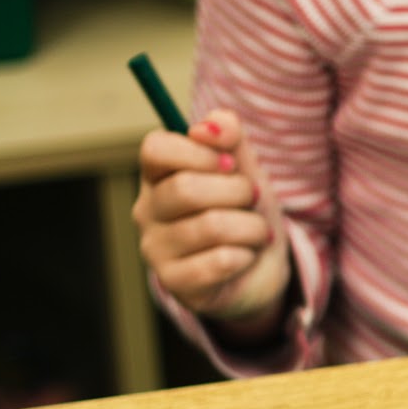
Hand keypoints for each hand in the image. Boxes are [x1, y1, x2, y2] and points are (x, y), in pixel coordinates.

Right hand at [132, 109, 289, 341]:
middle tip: (254, 200)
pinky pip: (221, 261)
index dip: (199, 152)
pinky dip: (246, 256)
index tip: (231, 164)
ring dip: (252, 228)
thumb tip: (213, 125)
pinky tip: (245, 258)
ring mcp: (156, 249)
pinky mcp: (176, 283)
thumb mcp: (245, 171)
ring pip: (211, 226)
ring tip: (257, 233)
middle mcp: (147, 211)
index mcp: (158, 176)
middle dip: (238, 192)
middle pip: (186, 189)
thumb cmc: (245, 214)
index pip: (155, 149)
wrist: (260, 271)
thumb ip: (230, 139)